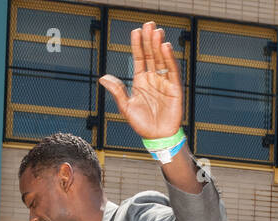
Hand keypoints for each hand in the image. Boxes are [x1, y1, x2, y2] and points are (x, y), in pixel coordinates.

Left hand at [97, 22, 182, 139]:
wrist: (157, 138)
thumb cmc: (142, 124)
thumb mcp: (126, 107)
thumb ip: (117, 91)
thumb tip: (103, 77)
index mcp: (141, 81)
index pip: (138, 58)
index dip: (137, 45)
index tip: (135, 31)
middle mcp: (153, 78)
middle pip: (150, 55)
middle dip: (149, 40)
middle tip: (149, 24)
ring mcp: (164, 82)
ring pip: (161, 60)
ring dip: (159, 45)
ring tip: (157, 32)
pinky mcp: (175, 89)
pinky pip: (172, 71)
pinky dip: (169, 59)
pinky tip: (165, 47)